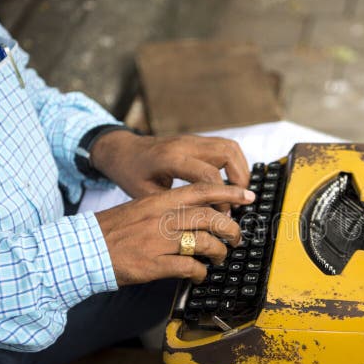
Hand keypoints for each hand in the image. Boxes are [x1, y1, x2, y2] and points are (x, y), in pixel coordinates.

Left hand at [90, 131, 250, 210]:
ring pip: (231, 147)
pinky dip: (234, 164)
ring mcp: (193, 139)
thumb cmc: (130, 173)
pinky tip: (230, 183)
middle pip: (228, 154)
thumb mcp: (145, 194)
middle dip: (240, 179)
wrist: (121, 150)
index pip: (209, 175)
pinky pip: (225, 147)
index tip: (224, 217)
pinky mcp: (196, 141)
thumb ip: (174, 206)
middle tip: (239, 202)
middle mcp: (185, 144)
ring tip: (238, 193)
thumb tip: (201, 224)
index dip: (222, 198)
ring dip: (241, 170)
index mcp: (171, 158)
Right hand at [95, 182, 254, 285]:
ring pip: (204, 242)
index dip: (229, 193)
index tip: (247, 196)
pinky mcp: (153, 264)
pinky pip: (189, 267)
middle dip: (231, 228)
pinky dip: (200, 272)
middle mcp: (161, 217)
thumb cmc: (111, 231)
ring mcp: (158, 241)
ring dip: (218, 252)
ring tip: (218, 258)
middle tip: (236, 237)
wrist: (83, 249)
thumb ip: (166, 209)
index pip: (201, 190)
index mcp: (159, 201)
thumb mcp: (139, 209)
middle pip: (210, 217)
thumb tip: (196, 214)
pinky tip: (199, 275)